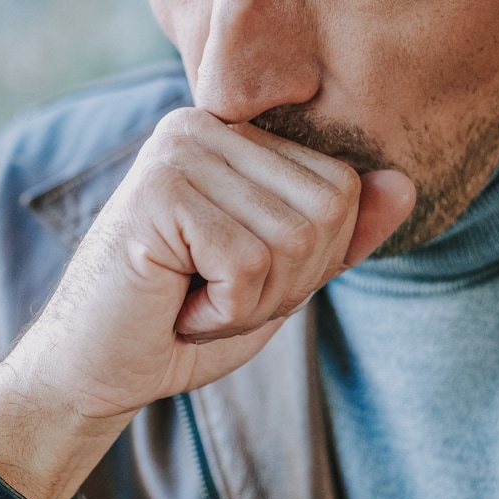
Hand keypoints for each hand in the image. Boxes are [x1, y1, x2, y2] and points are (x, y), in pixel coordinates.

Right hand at [0, 107, 412, 498]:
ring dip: (253, 301)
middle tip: (214, 296)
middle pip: (327, 210)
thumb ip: (341, 235)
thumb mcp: (281, 280)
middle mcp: (206, 126)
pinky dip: (223, 311)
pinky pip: (249, 265)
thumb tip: (405, 183)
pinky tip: (174, 307)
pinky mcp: (159, 192)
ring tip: (193, 299)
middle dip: (286, 282)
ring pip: (292, 239)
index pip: (341, 187)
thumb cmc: (182, 324)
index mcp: (235, 135)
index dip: (309, 262)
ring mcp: (179, 151)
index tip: (238, 280)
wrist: (93, 371)